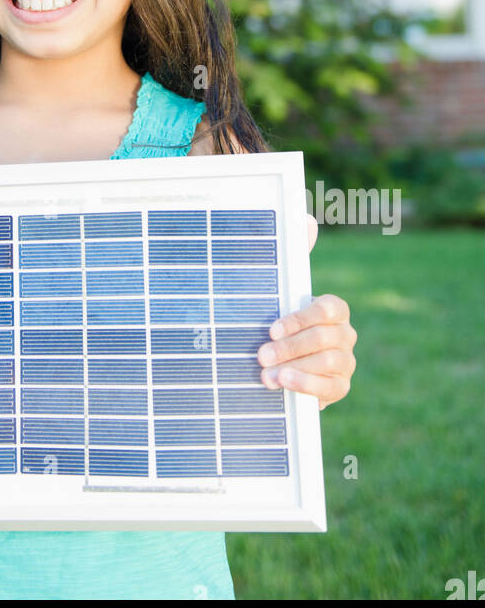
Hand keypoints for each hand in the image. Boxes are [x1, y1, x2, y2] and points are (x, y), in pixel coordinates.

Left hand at [257, 213, 356, 409]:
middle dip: (291, 347)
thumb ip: (294, 256)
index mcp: (333, 308)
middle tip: (260, 354)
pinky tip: (284, 384)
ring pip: (329, 362)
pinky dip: (307, 386)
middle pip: (326, 338)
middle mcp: (345, 333)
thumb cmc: (278, 322)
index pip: (328, 309)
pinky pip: (332, 388)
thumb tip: (307, 219)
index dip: (301, 319)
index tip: (271, 329)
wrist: (277, 361)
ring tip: (266, 374)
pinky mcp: (340, 386)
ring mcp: (346, 361)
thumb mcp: (279, 291)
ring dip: (295, 367)